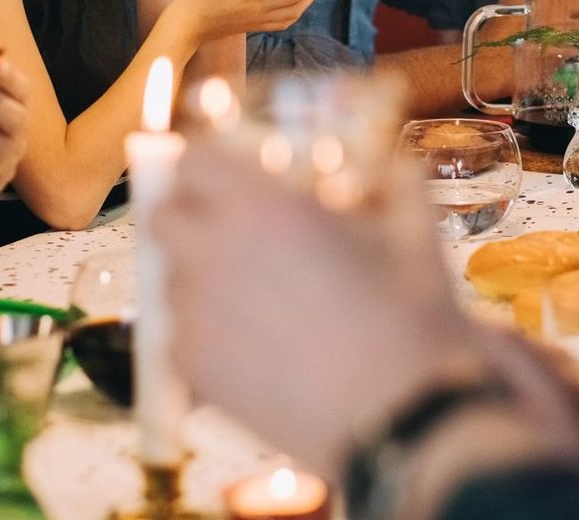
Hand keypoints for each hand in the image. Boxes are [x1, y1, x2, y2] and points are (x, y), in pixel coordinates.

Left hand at [153, 138, 479, 473]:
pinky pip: (177, 334)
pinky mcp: (192, 368)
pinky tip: (255, 349)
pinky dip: (205, 334)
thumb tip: (396, 169)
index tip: (231, 180)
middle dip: (189, 218)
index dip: (212, 167)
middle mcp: (214, 252)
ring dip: (198, 279)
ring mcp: (195, 313)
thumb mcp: (415, 237)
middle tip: (231, 236)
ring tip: (256, 303)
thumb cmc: (412, 323)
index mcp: (262, 206)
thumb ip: (399, 186)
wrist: (404, 420)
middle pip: (162, 215)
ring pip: (169, 278)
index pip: (195, 159)